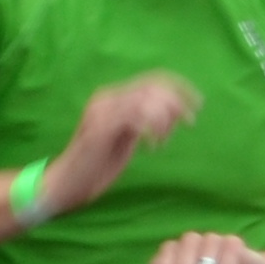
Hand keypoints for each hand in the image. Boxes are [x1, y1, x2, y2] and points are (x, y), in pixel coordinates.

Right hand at [47, 73, 202, 218]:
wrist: (66, 184)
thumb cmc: (97, 165)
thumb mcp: (128, 139)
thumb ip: (147, 123)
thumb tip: (176, 113)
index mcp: (113, 97)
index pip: (151, 80)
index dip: (178, 87)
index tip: (198, 102)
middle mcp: (106, 98)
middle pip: (152, 87)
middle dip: (177, 102)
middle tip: (190, 121)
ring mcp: (102, 112)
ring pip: (145, 100)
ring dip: (163, 119)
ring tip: (162, 141)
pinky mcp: (100, 128)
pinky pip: (135, 118)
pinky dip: (151, 129)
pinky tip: (152, 145)